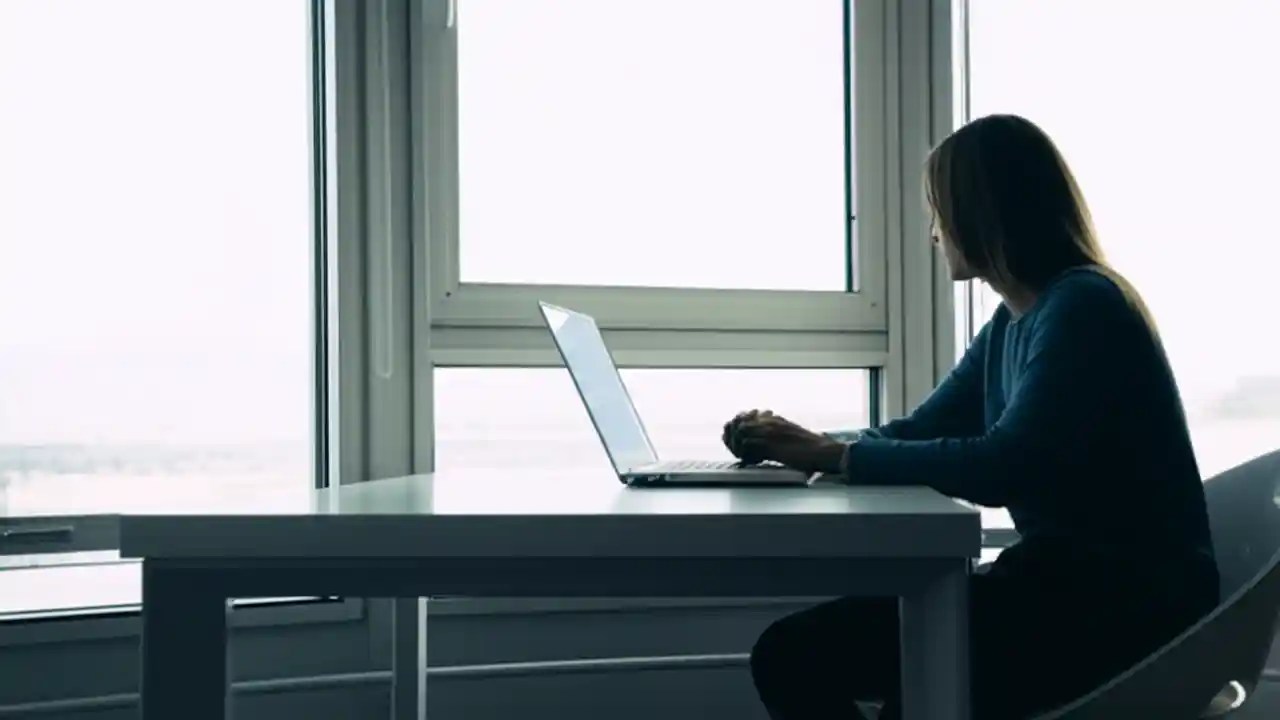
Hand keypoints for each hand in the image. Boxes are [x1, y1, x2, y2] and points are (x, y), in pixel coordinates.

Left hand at [722, 409, 846, 473]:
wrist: (822, 450)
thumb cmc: (809, 447)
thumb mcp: (789, 433)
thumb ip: (773, 432)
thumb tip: (758, 441)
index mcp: (772, 418)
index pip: (744, 417)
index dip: (737, 429)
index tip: (738, 441)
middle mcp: (768, 421)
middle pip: (738, 423)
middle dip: (733, 437)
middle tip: (737, 450)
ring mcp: (768, 431)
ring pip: (740, 432)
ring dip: (738, 446)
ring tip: (745, 456)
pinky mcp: (770, 444)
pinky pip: (747, 445)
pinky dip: (745, 454)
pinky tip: (754, 461)